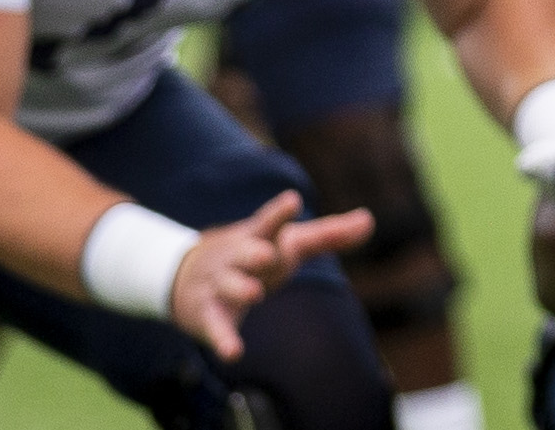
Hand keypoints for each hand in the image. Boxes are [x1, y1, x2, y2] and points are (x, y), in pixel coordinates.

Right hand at [170, 191, 372, 362]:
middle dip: (255, 253)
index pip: (269, 222)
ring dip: (240, 289)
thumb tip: (369, 220)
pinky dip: (223, 339)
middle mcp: (237, 257)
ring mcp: (220, 284)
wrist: (185, 274)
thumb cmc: (254, 254)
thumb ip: (329, 234)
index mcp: (259, 237)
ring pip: (229, 285)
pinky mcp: (208, 315)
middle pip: (246, 252)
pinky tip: (234, 353)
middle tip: (267, 255)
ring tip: (254, 293)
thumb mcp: (289, 243)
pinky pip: (216, 327)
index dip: (280, 212)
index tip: (292, 200)